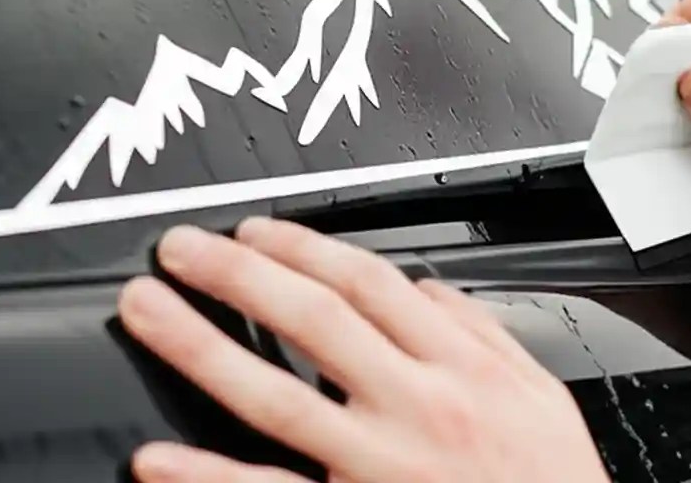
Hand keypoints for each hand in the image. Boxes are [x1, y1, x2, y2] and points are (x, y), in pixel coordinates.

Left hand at [118, 219, 608, 482]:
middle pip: (312, 318)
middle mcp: (417, 408)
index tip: (258, 232)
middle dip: (238, 273)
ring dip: (201, 346)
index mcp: (463, 368)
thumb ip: (485, 333)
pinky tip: (160, 460)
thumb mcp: (542, 396)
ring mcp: (380, 467)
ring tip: (149, 311)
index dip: (303, 247)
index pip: (368, 283)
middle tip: (182, 248)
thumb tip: (430, 289)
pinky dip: (210, 479)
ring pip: (277, 395)